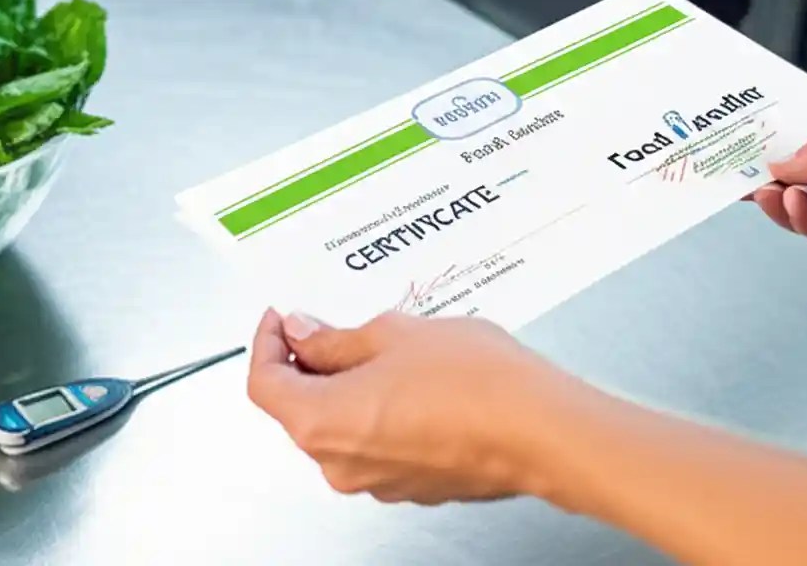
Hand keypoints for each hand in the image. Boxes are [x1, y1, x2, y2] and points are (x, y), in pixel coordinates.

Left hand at [246, 308, 562, 504]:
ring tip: (385, 347)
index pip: (265, 382)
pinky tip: (411, 380)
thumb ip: (337, 339)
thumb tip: (307, 335)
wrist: (541, 430)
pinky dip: (379, 411)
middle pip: (300, 409)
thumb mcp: (394, 334)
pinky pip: (377, 444)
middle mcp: (340, 464)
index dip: (267, 343)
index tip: (282, 320)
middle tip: (331, 324)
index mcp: (319, 423)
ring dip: (348, 387)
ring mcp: (377, 482)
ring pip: (341, 427)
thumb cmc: (475, 385)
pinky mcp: (411, 486)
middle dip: (310, 364)